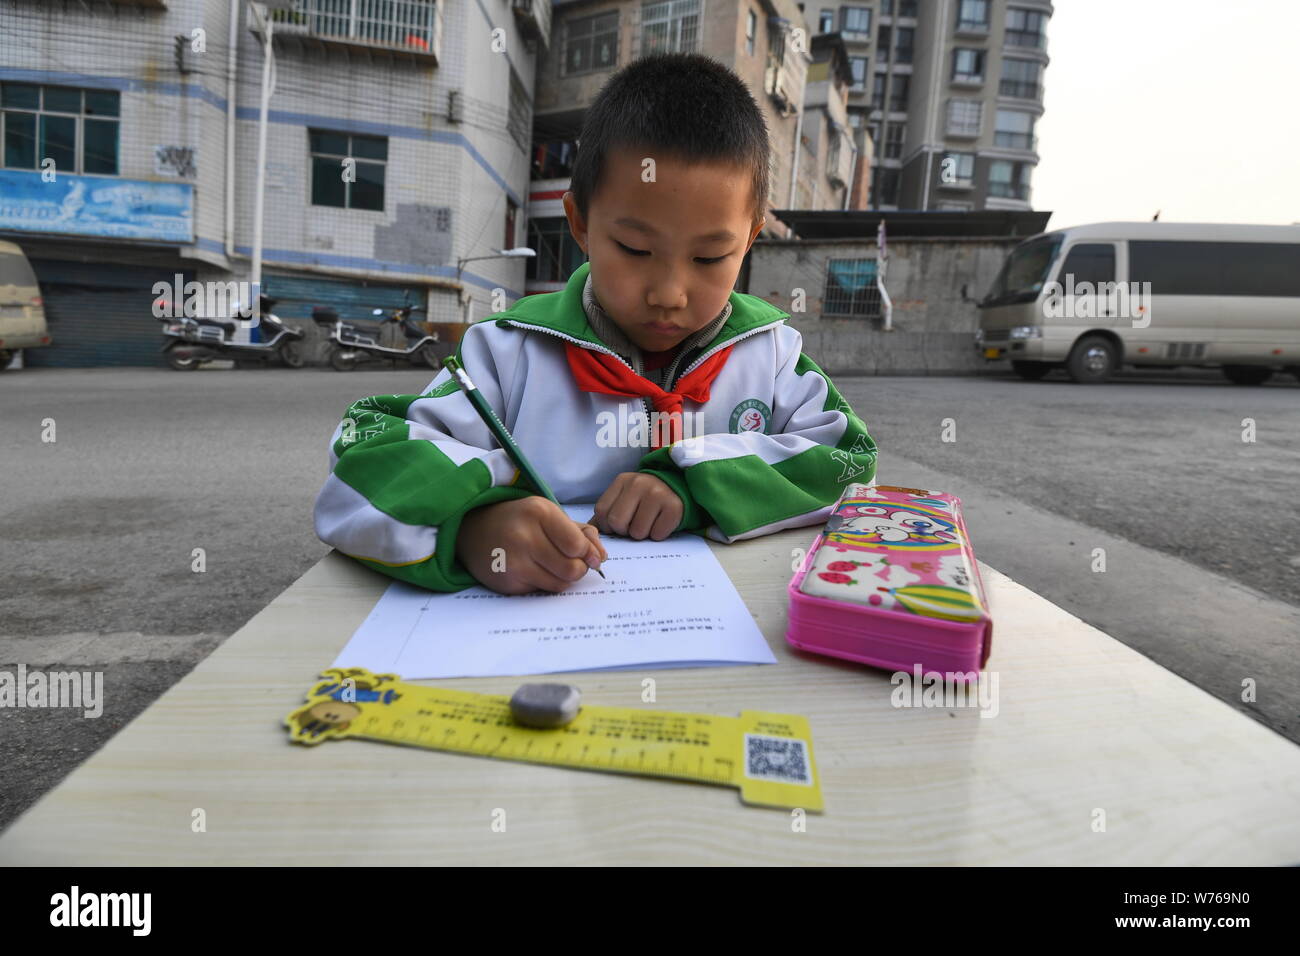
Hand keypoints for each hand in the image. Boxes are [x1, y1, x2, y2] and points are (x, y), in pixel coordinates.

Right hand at [455, 496, 606, 594]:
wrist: (473, 530)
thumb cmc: (520, 521)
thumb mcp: (550, 515)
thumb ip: (582, 533)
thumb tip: (601, 558)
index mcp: (539, 512)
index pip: (577, 545)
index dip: (589, 554)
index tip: (590, 556)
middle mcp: (524, 536)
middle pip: (572, 569)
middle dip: (579, 569)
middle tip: (573, 563)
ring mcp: (513, 562)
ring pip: (559, 584)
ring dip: (563, 578)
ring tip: (553, 565)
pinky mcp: (507, 582)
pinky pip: (541, 591)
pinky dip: (544, 584)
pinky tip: (534, 570)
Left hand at [591, 472, 682, 540]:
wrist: (678, 489)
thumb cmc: (645, 498)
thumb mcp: (624, 497)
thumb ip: (606, 512)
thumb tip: (589, 531)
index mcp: (622, 480)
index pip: (602, 511)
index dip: (607, 525)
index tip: (618, 524)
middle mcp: (639, 483)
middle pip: (617, 522)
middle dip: (624, 531)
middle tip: (633, 526)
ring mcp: (658, 493)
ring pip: (638, 532)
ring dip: (642, 534)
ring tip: (648, 523)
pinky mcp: (674, 506)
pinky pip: (657, 534)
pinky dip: (658, 535)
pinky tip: (660, 523)